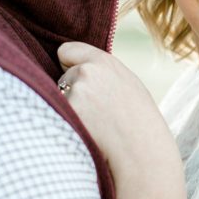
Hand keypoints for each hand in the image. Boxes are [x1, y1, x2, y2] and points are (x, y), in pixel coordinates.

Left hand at [57, 42, 169, 170]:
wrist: (141, 148)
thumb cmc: (138, 118)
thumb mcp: (127, 83)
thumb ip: (103, 71)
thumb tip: (78, 66)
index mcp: (103, 61)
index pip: (65, 50)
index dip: (69, 64)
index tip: (75, 74)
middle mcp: (86, 73)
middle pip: (63, 77)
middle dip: (73, 90)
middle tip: (97, 109)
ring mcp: (75, 93)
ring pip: (60, 97)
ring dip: (72, 108)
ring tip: (96, 122)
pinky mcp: (67, 114)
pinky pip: (58, 115)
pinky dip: (68, 122)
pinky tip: (88, 130)